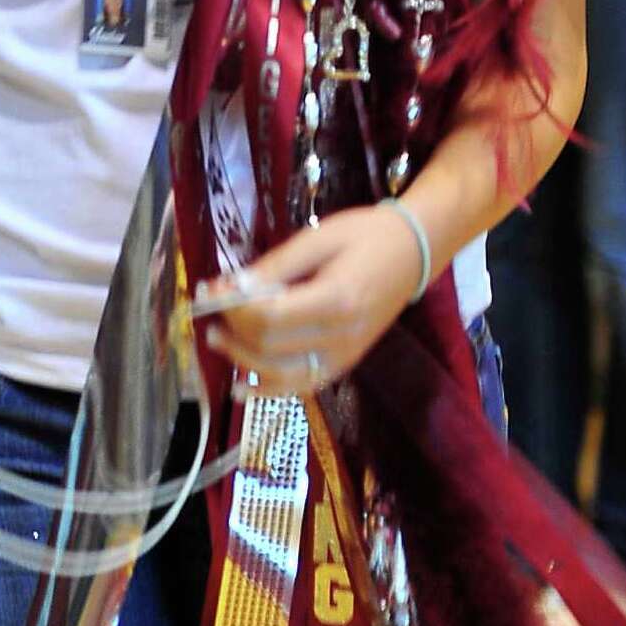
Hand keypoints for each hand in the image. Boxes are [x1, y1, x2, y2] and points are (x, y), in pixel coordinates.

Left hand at [201, 205, 424, 395]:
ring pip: (280, 376)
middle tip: (211, 305)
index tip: (211, 288)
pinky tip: (243, 384)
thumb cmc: (366, 236)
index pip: (268, 317)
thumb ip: (274, 267)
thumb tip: (230, 286)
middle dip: (232, 327)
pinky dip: (269, 389)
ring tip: (217, 339)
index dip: (232, 307)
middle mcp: (340, 338)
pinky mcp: (345, 364)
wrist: (414, 252)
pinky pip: (301, 386)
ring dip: (242, 360)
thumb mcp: (317, 239)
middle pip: (269, 346)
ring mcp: (345, 357)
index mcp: (335, 301)